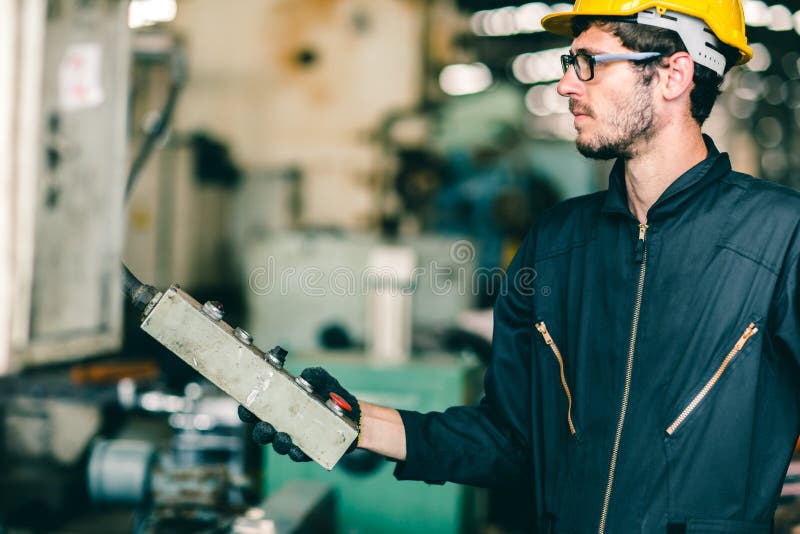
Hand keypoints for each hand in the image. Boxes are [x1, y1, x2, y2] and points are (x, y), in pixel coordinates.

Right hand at [237, 367, 360, 461]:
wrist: (354, 414)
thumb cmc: (333, 394)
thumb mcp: (324, 380)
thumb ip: (315, 375)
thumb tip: (305, 376)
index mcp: (280, 404)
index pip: (256, 409)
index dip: (247, 410)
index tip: (246, 408)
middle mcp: (283, 422)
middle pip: (261, 431)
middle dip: (260, 430)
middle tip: (265, 426)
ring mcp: (294, 437)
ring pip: (278, 444)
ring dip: (277, 442)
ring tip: (284, 437)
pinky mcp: (307, 449)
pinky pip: (298, 454)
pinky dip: (296, 452)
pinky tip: (297, 448)